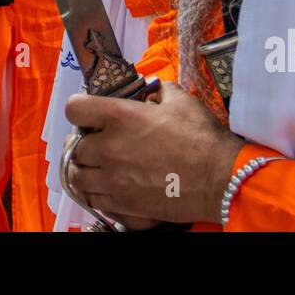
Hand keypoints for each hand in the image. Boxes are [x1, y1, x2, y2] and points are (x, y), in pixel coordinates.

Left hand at [63, 82, 242, 226]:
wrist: (219, 180)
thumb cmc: (201, 138)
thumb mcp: (180, 101)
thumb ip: (158, 91)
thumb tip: (150, 93)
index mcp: (120, 117)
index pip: (75, 108)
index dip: (80, 108)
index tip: (89, 113)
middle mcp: (109, 148)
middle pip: (74, 146)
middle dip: (85, 143)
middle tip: (99, 142)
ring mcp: (113, 179)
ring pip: (78, 176)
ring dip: (85, 170)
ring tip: (99, 167)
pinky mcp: (122, 204)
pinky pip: (92, 199)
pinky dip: (95, 192)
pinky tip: (108, 186)